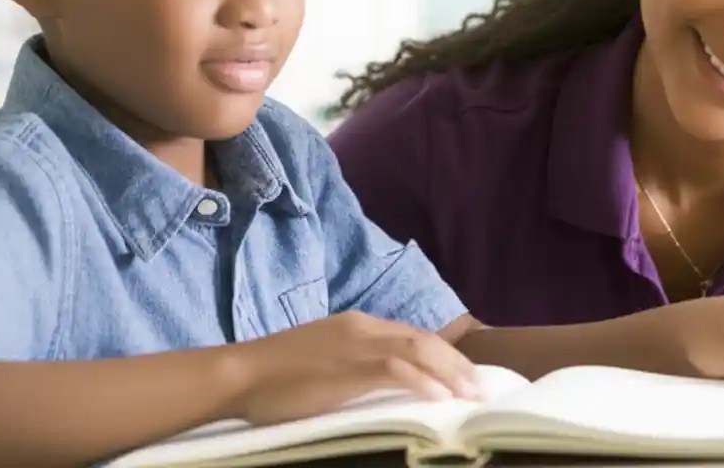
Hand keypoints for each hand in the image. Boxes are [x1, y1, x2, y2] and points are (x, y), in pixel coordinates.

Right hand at [227, 311, 481, 424]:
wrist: (239, 376)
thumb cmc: (276, 378)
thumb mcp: (325, 364)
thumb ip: (357, 367)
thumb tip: (390, 386)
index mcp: (358, 325)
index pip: (414, 336)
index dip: (447, 357)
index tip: (469, 378)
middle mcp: (362, 328)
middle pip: (425, 340)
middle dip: (459, 365)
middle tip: (484, 390)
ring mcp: (355, 344)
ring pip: (418, 350)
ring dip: (451, 373)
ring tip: (473, 396)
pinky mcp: (347, 367)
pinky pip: (396, 370)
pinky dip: (423, 382)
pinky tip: (441, 398)